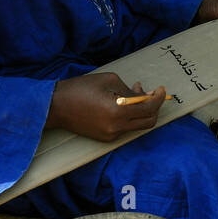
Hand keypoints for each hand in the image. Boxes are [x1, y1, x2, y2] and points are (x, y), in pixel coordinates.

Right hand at [46, 72, 165, 140]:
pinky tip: (122, 103)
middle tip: (152, 93)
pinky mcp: (105, 138)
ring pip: (137, 125)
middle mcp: (116, 127)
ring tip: (134, 92)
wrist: (56, 106)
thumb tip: (144, 95)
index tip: (161, 89)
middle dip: (154, 107)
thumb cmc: (80, 88)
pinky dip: (129, 116)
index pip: (149, 108)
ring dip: (141, 110)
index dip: (158, 98)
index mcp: (118, 112)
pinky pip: (125, 127)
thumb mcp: (109, 81)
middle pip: (148, 121)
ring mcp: (111, 135)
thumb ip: (130, 90)